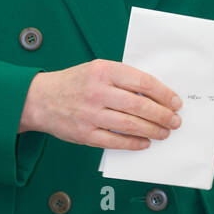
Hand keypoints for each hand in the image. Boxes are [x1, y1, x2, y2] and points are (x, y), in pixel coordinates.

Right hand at [17, 59, 182, 149]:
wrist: (39, 99)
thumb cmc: (73, 83)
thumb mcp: (96, 69)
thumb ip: (122, 78)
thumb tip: (155, 94)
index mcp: (103, 71)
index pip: (142, 82)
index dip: (163, 94)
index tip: (175, 102)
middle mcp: (97, 91)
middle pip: (139, 105)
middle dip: (162, 115)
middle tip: (174, 121)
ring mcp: (90, 114)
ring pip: (130, 125)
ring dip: (152, 130)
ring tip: (163, 133)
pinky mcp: (84, 134)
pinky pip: (115, 141)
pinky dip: (133, 143)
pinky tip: (144, 143)